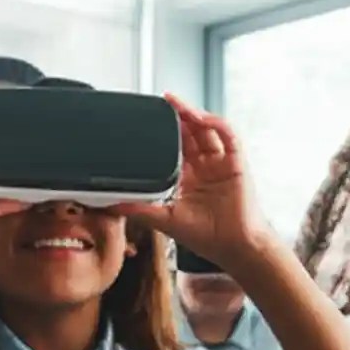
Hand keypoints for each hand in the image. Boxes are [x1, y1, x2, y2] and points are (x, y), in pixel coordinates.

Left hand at [114, 94, 273, 269]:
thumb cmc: (207, 237)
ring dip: (193, 115)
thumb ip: (140, 210)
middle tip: (163, 102)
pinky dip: (215, 124)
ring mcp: (221, 163)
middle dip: (178, 116)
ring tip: (178, 104)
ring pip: (207, 130)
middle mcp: (205, 167)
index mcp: (189, 178)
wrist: (234, 248)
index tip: (149, 119)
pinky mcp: (237, 163)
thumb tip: (113, 204)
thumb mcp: (166, 220)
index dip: (164, 132)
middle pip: (191, 133)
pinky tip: (201, 118)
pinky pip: (228, 136)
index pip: (175, 147)